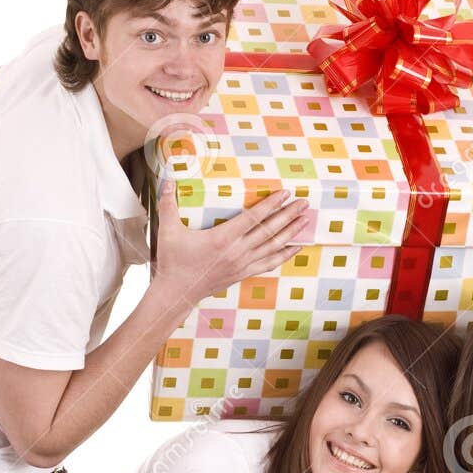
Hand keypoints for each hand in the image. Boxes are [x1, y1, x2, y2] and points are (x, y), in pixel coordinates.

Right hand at [153, 181, 313, 306]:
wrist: (177, 292)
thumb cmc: (172, 261)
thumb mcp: (167, 230)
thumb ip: (168, 203)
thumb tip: (166, 179)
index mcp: (223, 238)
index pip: (253, 218)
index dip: (271, 204)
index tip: (285, 193)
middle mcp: (237, 252)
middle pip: (269, 230)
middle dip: (288, 215)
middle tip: (304, 203)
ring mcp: (242, 264)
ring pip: (273, 246)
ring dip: (291, 232)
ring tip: (305, 220)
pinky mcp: (243, 274)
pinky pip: (269, 263)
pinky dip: (284, 254)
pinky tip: (295, 247)